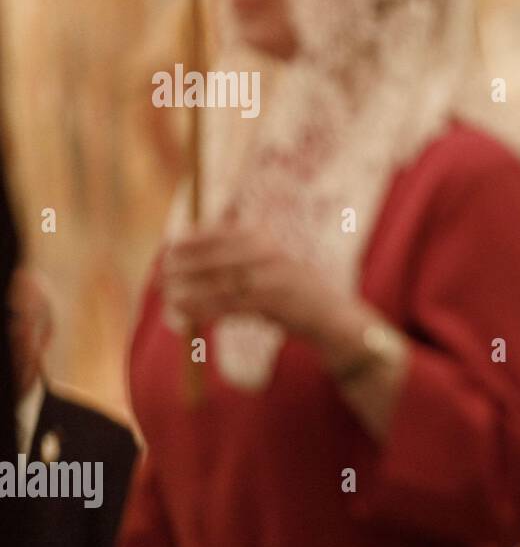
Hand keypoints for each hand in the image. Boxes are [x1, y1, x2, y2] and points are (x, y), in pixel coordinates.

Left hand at [161, 222, 339, 338]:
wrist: (330, 314)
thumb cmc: (291, 290)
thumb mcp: (267, 263)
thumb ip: (236, 255)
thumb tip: (188, 253)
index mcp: (266, 240)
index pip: (223, 233)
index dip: (193, 239)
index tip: (170, 248)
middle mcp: (269, 254)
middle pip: (218, 258)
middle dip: (187, 267)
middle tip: (163, 276)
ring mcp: (273, 278)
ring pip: (222, 284)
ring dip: (192, 292)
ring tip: (170, 299)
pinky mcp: (273, 303)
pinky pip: (231, 306)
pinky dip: (206, 310)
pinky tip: (187, 314)